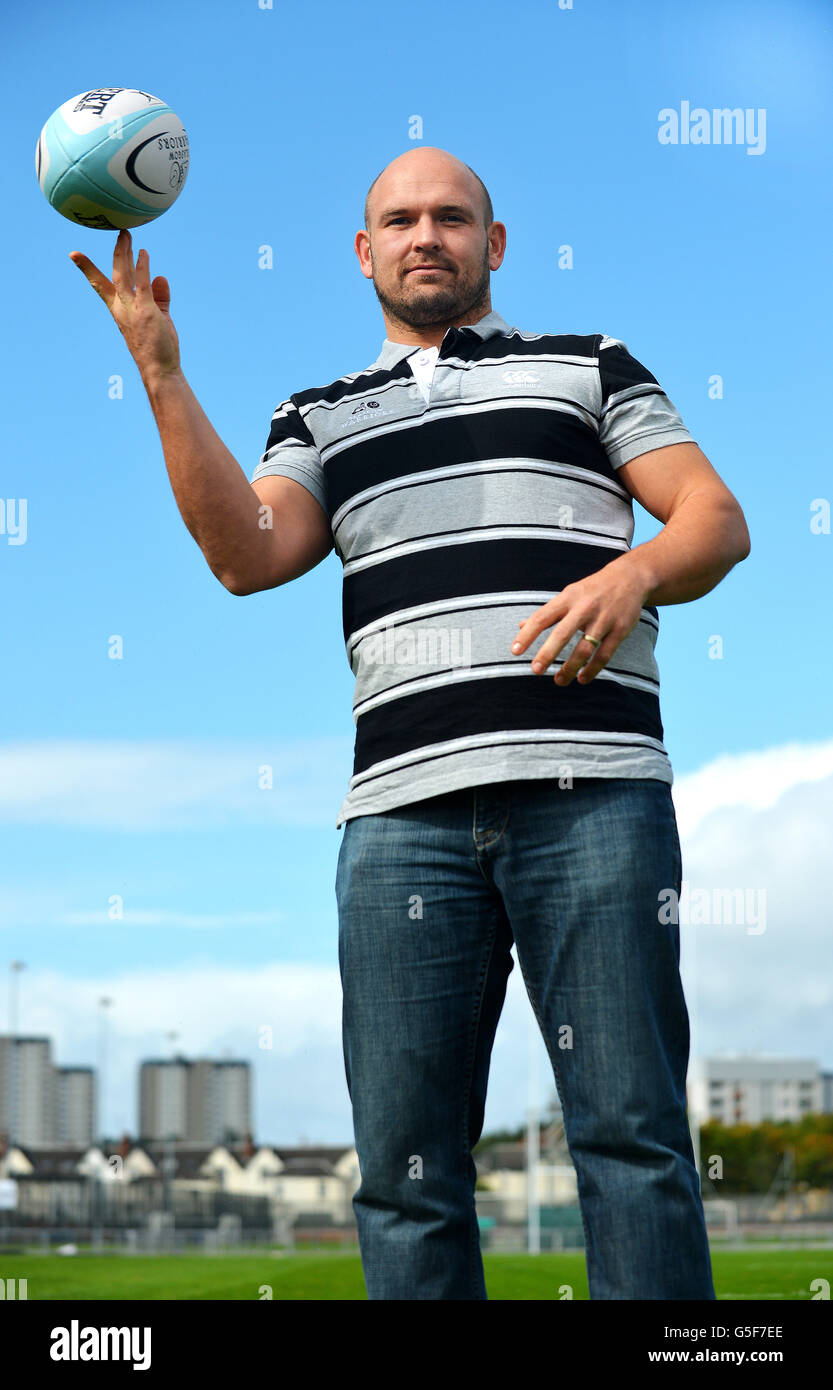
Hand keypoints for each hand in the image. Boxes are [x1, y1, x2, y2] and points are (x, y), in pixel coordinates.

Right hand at [69, 229, 179, 385]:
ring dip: (125, 253)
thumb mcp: (158, 318)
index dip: (88, 268)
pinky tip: (144, 254)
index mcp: (119, 310)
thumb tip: (160, 277)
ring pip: (123, 275)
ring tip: (127, 234)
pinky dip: (142, 268)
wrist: (158, 369)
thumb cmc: (158, 347)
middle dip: (117, 252)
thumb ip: (159, 297)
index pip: (100, 285)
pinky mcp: (146, 311)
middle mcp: (122, 307)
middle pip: (113, 274)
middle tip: (120, 231)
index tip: (74, 254)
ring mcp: (132, 309)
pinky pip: (143, 284)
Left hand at [510, 554, 651, 684]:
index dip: (527, 635)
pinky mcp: (620, 630)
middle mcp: (584, 608)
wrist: (630, 578)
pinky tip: (582, 679)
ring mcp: (603, 619)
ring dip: (571, 667)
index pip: (542, 617)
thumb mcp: (568, 594)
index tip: (515, 651)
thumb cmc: (592, 590)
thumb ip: (547, 612)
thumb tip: (520, 626)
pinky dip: (593, 669)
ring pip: (585, 648)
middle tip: (535, 670)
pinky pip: (604, 654)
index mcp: (567, 598)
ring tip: (559, 681)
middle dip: (548, 653)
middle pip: (563, 633)